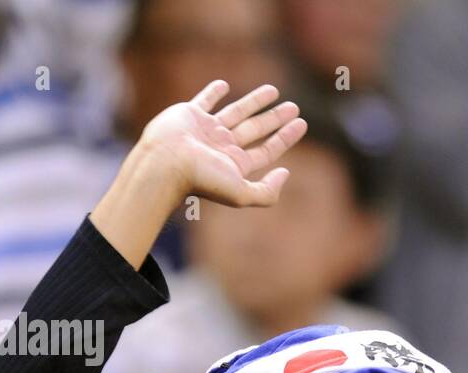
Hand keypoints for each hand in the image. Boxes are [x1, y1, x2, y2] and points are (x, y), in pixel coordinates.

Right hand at [137, 80, 305, 208]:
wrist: (165, 163)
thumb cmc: (202, 179)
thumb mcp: (241, 193)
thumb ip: (266, 191)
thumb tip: (286, 173)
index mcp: (235, 165)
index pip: (267, 150)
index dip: (286, 137)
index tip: (302, 124)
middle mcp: (222, 147)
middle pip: (256, 129)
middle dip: (275, 118)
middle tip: (294, 107)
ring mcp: (206, 130)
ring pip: (237, 112)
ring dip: (255, 101)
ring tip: (274, 90)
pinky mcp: (189, 115)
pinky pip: (204, 100)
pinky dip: (214, 92)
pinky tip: (225, 85)